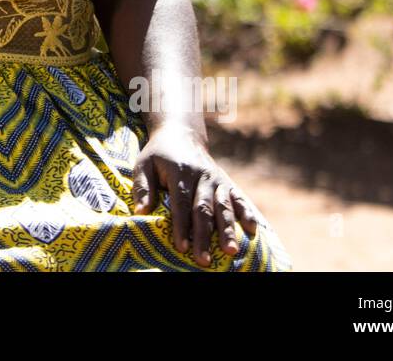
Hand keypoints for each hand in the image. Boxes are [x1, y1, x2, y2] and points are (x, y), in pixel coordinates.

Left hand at [131, 125, 260, 266]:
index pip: (181, 203)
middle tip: (204, 259)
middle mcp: (201, 176)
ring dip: (227, 230)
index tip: (182, 247)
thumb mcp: (143, 164)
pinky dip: (246, 213)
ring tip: (231, 251)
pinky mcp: (226, 182)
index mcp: (180, 172)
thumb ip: (142, 187)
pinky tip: (252, 230)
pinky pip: (238, 198)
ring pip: (223, 207)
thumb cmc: (158, 154)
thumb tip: (141, 212)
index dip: (182, 226)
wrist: (181, 133)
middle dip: (204, 236)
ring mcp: (216, 179)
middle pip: (203, 209)